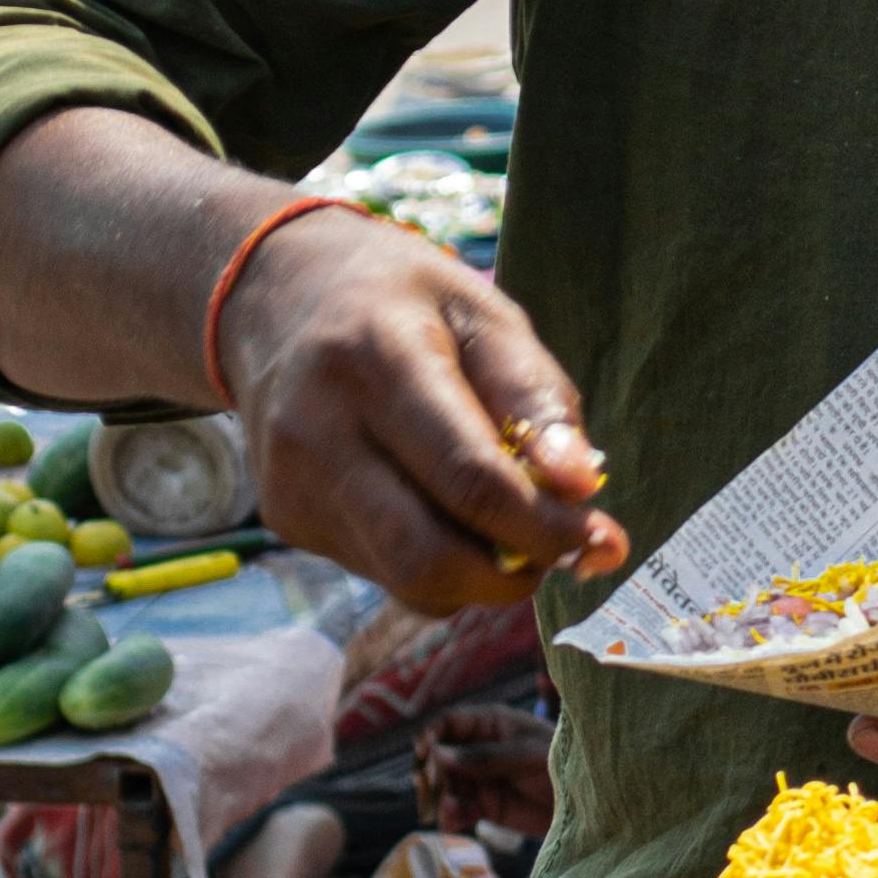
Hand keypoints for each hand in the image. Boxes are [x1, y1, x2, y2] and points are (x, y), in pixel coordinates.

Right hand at [214, 206, 628, 617]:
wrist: (279, 297)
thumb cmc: (406, 303)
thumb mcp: (484, 315)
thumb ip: (536, 398)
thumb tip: (581, 488)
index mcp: (375, 358)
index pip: (469, 478)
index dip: (544, 526)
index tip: (598, 535)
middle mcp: (318, 429)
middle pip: (428, 557)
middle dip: (512, 576)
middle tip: (559, 551)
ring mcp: (292, 483)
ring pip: (407, 580)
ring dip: (479, 578)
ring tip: (507, 528)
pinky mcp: (286, 519)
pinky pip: (383, 573)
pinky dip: (436, 564)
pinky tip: (443, 511)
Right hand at [415, 698, 557, 841]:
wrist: (587, 803)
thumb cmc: (563, 763)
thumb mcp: (526, 755)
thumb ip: (485, 756)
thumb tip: (439, 754)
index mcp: (490, 724)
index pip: (449, 722)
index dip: (432, 734)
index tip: (424, 750)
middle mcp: (477, 750)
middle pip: (438, 756)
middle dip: (432, 772)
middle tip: (436, 788)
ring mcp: (478, 779)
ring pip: (444, 785)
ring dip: (439, 798)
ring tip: (450, 811)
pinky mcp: (483, 806)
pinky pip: (457, 810)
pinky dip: (451, 816)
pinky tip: (453, 823)